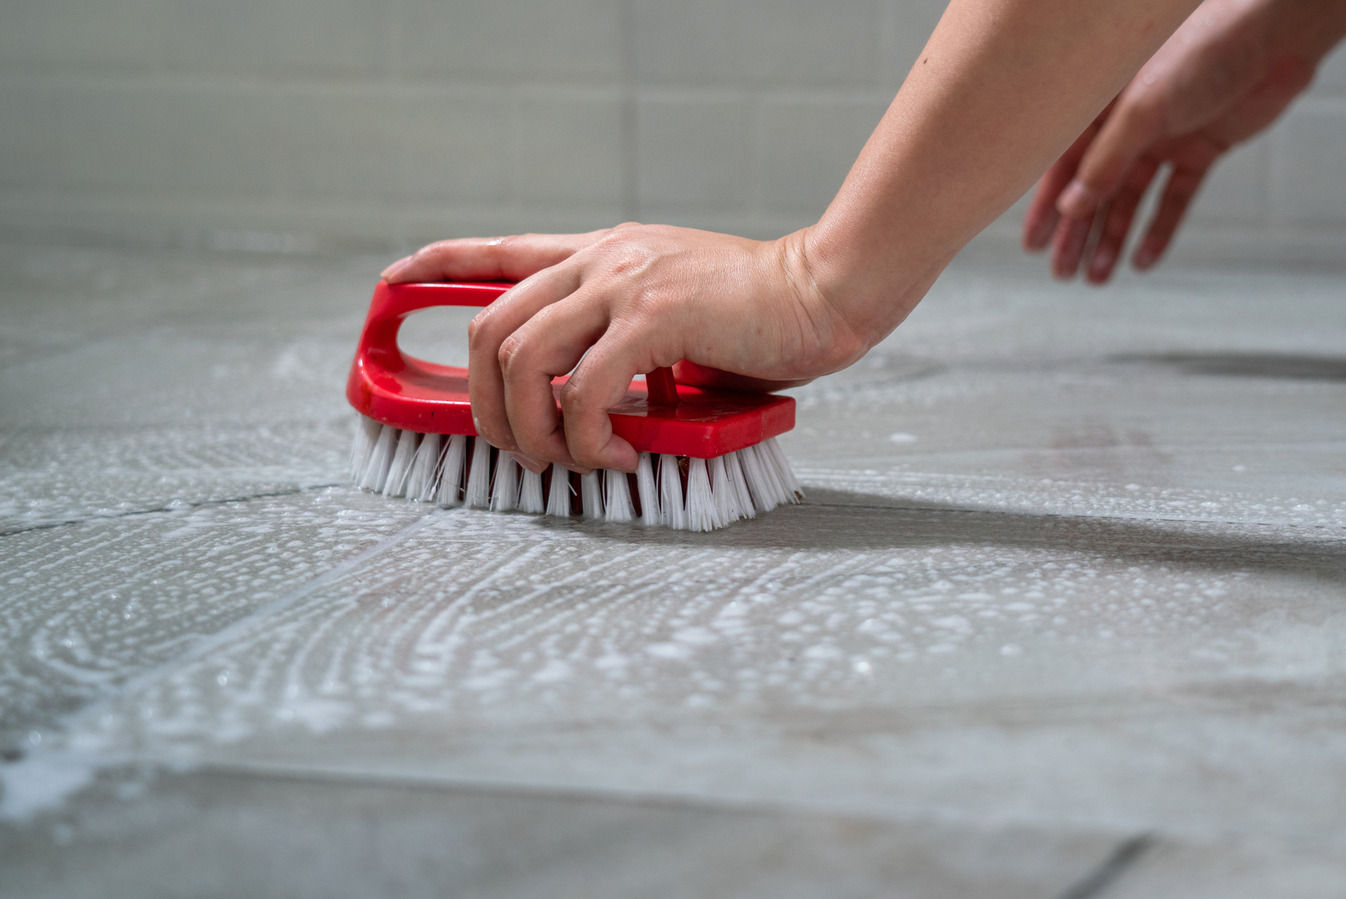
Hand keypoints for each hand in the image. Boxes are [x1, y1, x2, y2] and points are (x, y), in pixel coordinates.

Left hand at [380, 224, 864, 472]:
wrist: (824, 292)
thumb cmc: (760, 314)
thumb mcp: (676, 307)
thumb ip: (625, 334)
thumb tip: (590, 399)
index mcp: (602, 252)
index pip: (497, 250)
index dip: (435, 265)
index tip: (391, 283)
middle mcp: (601, 260)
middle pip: (489, 327)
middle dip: (484, 405)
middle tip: (523, 451)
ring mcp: (624, 283)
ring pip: (522, 360)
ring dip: (531, 429)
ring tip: (573, 461)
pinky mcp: (655, 316)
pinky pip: (587, 388)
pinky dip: (590, 435)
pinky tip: (621, 454)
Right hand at [1022, 0, 1328, 282]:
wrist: (1276, 35)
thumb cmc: (1203, 51)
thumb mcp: (1144, 109)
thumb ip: (1106, 160)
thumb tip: (1071, 208)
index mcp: (1103, 104)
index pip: (1064, 163)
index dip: (1047, 205)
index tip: (1033, 244)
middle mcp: (1130, 122)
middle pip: (1095, 188)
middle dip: (1078, 233)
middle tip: (1062, 273)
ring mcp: (1166, 137)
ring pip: (1131, 199)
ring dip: (1113, 237)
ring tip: (1097, 277)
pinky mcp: (1201, 149)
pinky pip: (1174, 197)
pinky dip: (1160, 229)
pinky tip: (1143, 261)